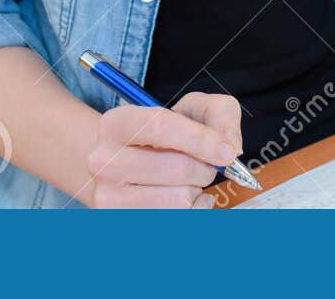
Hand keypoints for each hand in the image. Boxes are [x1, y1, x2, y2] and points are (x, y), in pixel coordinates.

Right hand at [86, 92, 242, 208]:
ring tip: (188, 181)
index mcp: (116, 124)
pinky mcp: (122, 224)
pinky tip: (187, 199)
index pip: (160, 127)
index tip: (227, 152)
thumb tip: (230, 147)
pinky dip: (194, 211)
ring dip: (198, 190)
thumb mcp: (192, 109)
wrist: (131, 167)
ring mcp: (108, 199)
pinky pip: (179, 223)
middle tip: (204, 164)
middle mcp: (104, 162)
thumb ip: (219, 114)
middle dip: (205, 167)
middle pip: (177, 169)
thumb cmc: (167, 136)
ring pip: (179, 200)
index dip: (200, 139)